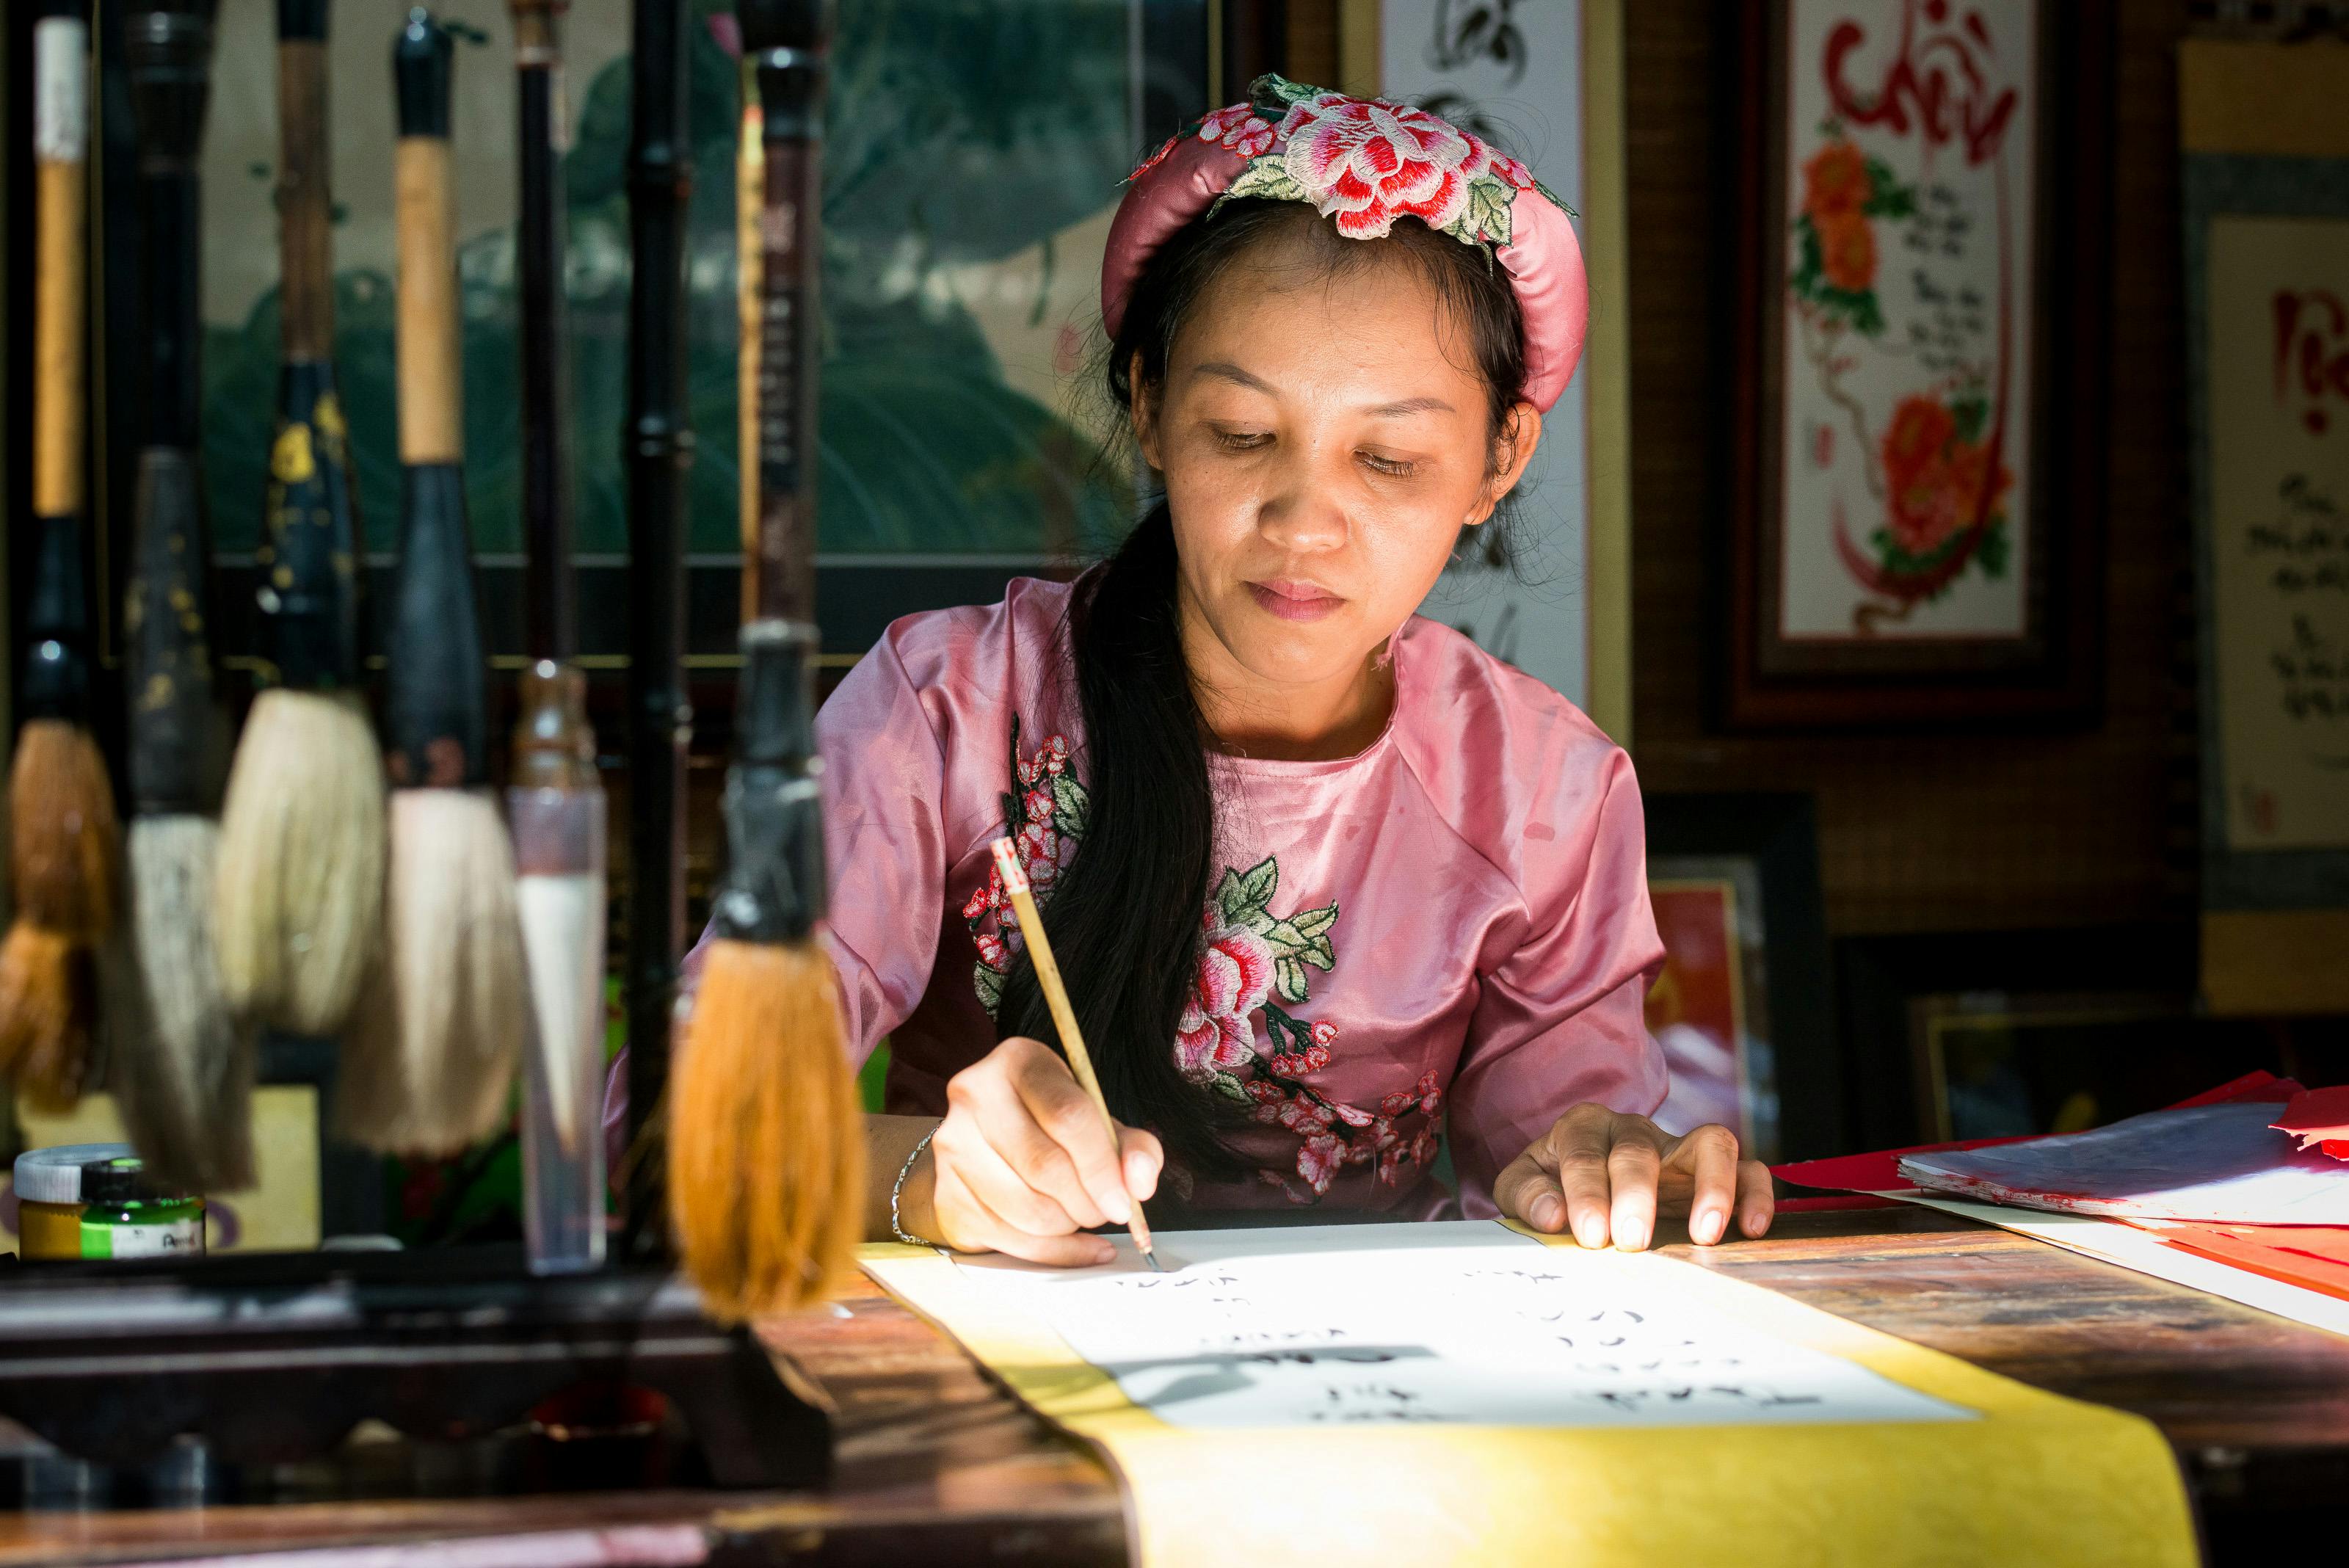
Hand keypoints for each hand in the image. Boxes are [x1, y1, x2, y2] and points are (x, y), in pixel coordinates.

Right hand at [906, 1035, 1162, 1266]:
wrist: (985, 1145)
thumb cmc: (1050, 1128)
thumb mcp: (1097, 1121)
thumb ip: (1132, 1146)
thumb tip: (1140, 1182)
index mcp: (1019, 1063)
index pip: (1068, 1115)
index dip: (1103, 1166)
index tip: (1126, 1200)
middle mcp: (975, 1096)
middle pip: (1045, 1166)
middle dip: (1089, 1202)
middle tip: (1108, 1211)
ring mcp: (953, 1146)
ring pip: (1028, 1209)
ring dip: (1070, 1225)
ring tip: (1082, 1215)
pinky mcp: (946, 1195)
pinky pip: (1011, 1240)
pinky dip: (1055, 1252)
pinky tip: (1077, 1246)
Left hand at [1494, 1105, 1773, 1249]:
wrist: (1581, 1179)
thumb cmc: (1553, 1185)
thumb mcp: (1523, 1186)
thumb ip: (1528, 1196)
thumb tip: (1552, 1215)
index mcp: (1583, 1128)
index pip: (1583, 1153)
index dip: (1587, 1193)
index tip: (1590, 1235)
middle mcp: (1633, 1129)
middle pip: (1638, 1150)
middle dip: (1635, 1195)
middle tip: (1631, 1242)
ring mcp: (1678, 1147)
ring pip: (1709, 1142)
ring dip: (1711, 1186)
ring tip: (1704, 1233)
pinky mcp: (1713, 1169)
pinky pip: (1747, 1167)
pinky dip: (1755, 1192)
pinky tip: (1752, 1228)